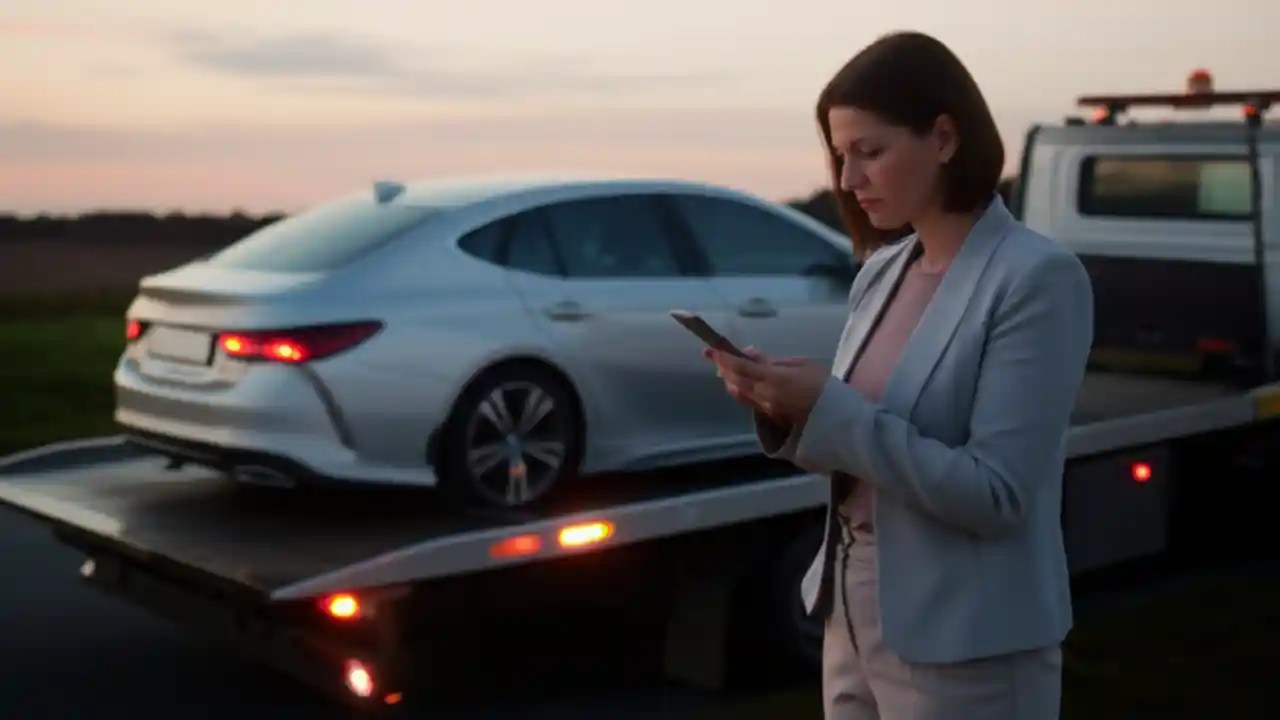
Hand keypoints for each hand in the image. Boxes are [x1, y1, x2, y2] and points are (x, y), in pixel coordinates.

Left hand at [702, 346, 828, 424]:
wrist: (836, 420)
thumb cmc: (823, 386)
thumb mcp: (800, 365)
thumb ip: (771, 361)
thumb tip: (750, 354)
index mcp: (773, 379)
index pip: (740, 367)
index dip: (723, 358)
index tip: (710, 350)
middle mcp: (764, 395)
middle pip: (734, 381)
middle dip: (723, 369)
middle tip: (716, 358)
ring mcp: (765, 409)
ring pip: (738, 393)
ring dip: (730, 380)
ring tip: (727, 369)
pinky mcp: (769, 418)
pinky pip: (748, 401)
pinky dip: (741, 389)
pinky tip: (743, 383)